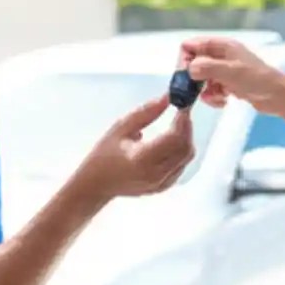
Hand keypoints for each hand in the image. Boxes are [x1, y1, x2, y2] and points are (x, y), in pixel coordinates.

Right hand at [76, 95, 194, 198]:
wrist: (97, 184)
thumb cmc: (105, 154)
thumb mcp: (121, 127)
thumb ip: (146, 112)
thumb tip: (168, 97)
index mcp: (142, 158)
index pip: (174, 138)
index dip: (182, 120)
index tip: (183, 105)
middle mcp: (155, 173)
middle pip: (185, 148)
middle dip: (186, 128)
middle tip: (181, 113)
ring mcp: (161, 183)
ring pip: (186, 157)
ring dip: (186, 138)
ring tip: (176, 125)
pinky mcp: (164, 187)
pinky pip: (182, 166)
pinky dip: (181, 151)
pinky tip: (172, 142)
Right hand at [180, 36, 284, 113]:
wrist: (278, 96)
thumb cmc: (257, 80)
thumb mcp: (230, 72)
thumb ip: (208, 67)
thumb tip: (189, 69)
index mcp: (223, 46)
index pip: (192, 45)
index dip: (185, 60)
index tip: (186, 76)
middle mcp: (222, 56)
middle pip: (195, 63)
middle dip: (194, 78)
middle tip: (196, 91)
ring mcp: (226, 70)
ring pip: (202, 79)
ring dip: (205, 91)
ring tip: (216, 98)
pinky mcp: (229, 84)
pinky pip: (212, 90)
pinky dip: (214, 97)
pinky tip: (223, 102)